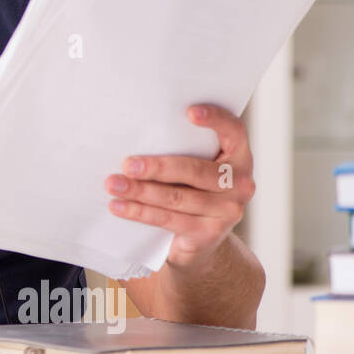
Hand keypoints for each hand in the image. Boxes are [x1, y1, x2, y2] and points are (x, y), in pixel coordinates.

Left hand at [103, 103, 255, 268]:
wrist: (201, 241)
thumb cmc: (190, 190)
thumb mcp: (194, 169)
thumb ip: (181, 151)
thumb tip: (136, 136)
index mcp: (239, 157)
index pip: (234, 131)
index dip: (216, 119)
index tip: (189, 112)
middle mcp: (240, 184)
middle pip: (195, 171)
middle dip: (157, 167)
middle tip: (127, 164)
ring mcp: (228, 211)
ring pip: (177, 197)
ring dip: (140, 191)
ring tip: (113, 184)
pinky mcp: (209, 234)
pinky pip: (169, 219)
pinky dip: (139, 212)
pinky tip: (118, 206)